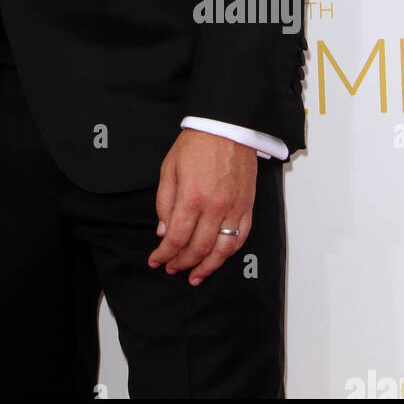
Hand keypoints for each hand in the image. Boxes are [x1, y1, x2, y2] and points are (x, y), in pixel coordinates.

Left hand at [148, 129, 256, 285]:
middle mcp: (214, 207)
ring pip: (222, 250)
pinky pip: (241, 238)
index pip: (176, 238)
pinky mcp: (247, 206)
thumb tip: (163, 231)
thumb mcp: (169, 168)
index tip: (156, 261)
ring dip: (207, 267)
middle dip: (182, 263)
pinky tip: (218, 258)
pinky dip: (229, 253)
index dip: (164, 254)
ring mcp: (234, 208)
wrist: (226, 127)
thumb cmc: (196, 144)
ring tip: (195, 276)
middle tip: (172, 269)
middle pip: (198, 248)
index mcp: (191, 197)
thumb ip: (164, 202)